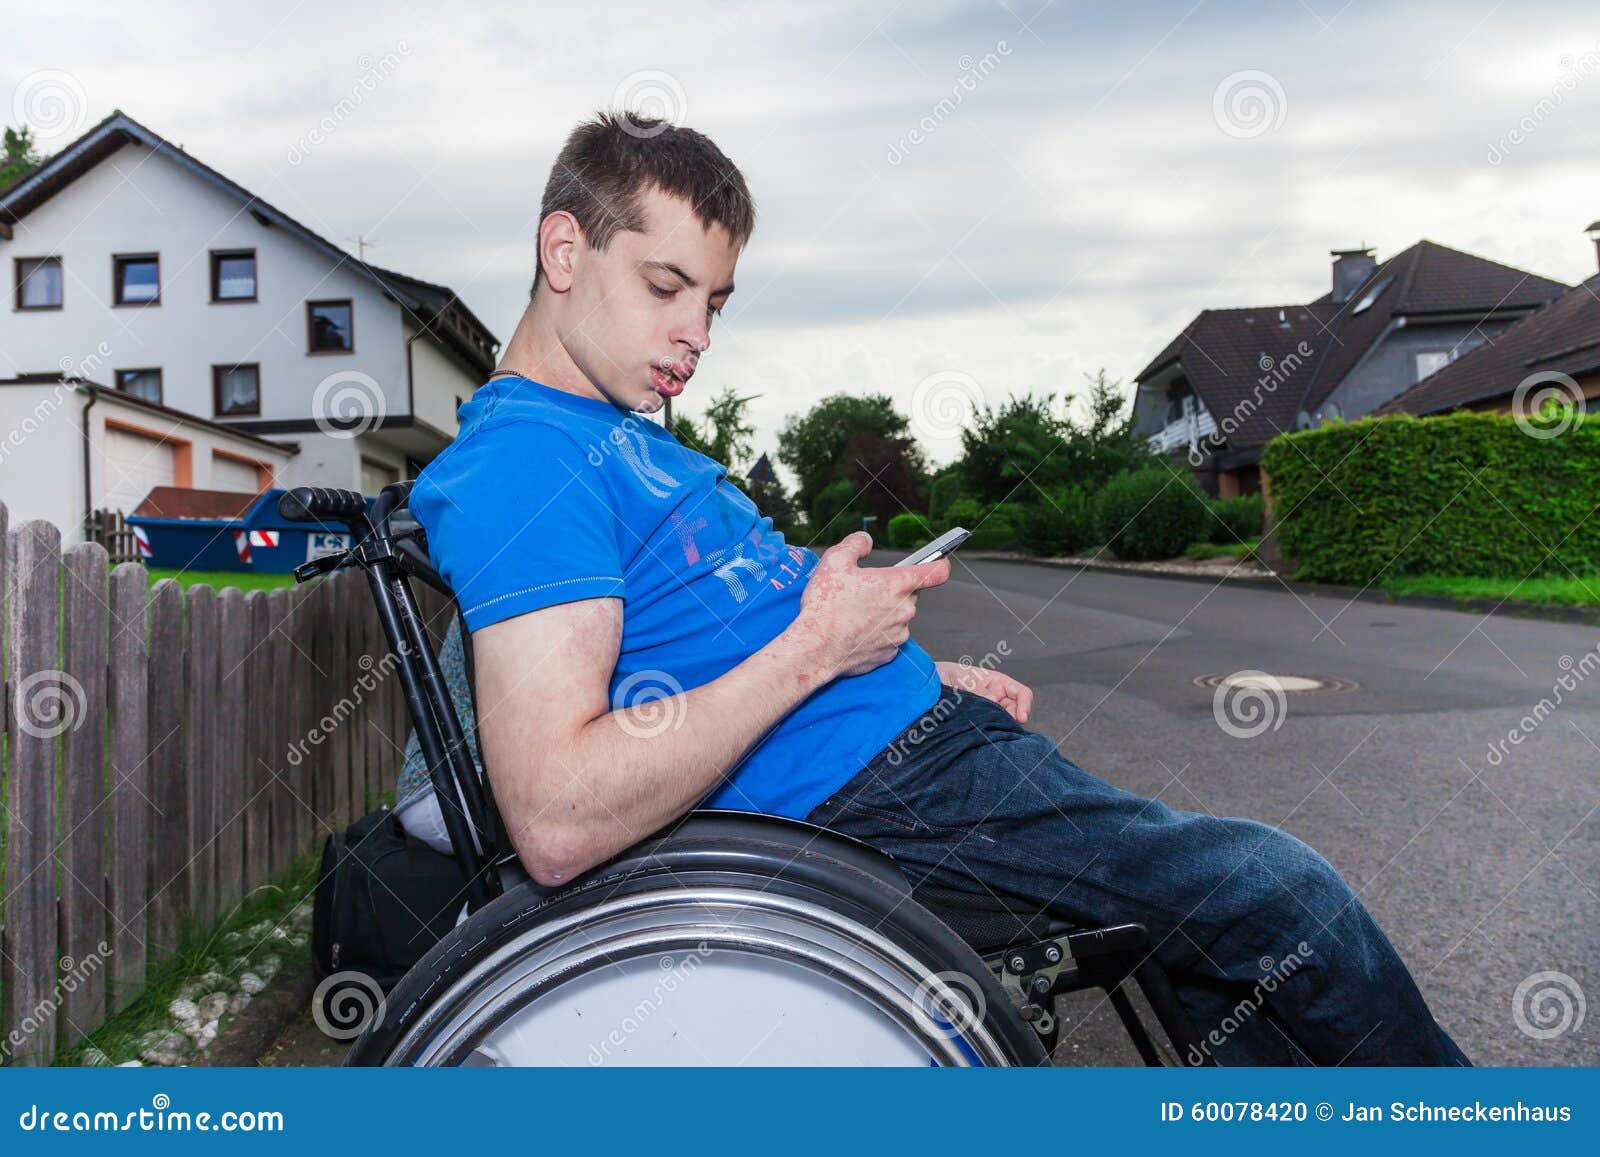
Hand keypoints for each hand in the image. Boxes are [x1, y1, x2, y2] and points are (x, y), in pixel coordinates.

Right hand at [795, 532, 949, 679]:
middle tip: (867, 589)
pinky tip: (855, 630)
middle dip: (894, 589)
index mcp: (897, 584)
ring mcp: (898, 634)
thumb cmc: (825, 605)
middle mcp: (904, 610)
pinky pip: (889, 637)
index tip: (936, 561)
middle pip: (911, 593)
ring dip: (885, 612)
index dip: (939, 563)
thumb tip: (865, 542)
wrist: (815, 649)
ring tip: (856, 612)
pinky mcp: (889, 653)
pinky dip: (877, 633)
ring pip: (899, 616)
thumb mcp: (834, 560)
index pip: (937, 571)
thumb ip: (856, 543)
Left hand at [935, 660, 1032, 723]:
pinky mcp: (979, 722)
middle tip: (1003, 727)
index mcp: (999, 683)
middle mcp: (997, 698)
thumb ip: (978, 689)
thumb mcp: (964, 678)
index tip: (1021, 718)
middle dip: (1013, 720)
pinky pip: (990, 728)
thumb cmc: (949, 674)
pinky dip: (990, 732)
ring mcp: (989, 711)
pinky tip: (984, 735)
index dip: (1025, 705)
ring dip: (1001, 726)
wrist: (929, 684)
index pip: (1022, 693)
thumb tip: (994, 701)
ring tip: (990, 730)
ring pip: (1003, 722)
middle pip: (1016, 712)